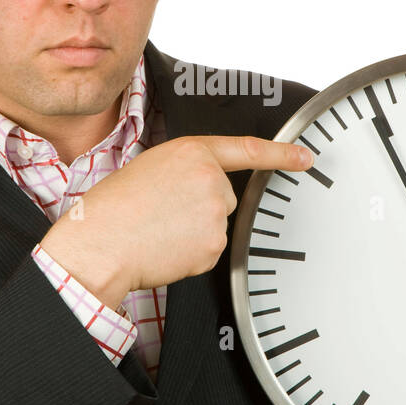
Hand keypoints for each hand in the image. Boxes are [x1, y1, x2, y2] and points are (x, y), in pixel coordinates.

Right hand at [40, 134, 313, 309]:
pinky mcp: (214, 245)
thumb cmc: (113, 207)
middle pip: (223, 198)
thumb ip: (185, 171)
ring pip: (214, 226)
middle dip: (199, 209)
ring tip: (157, 230)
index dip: (282, 154)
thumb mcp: (150, 167)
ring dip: (192, 233)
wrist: (100, 242)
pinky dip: (189, 255)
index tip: (304, 158)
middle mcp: (211, 178)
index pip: (248, 149)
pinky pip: (208, 251)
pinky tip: (164, 248)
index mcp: (193, 151)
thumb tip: (199, 192)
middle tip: (162, 214)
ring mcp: (216, 212)